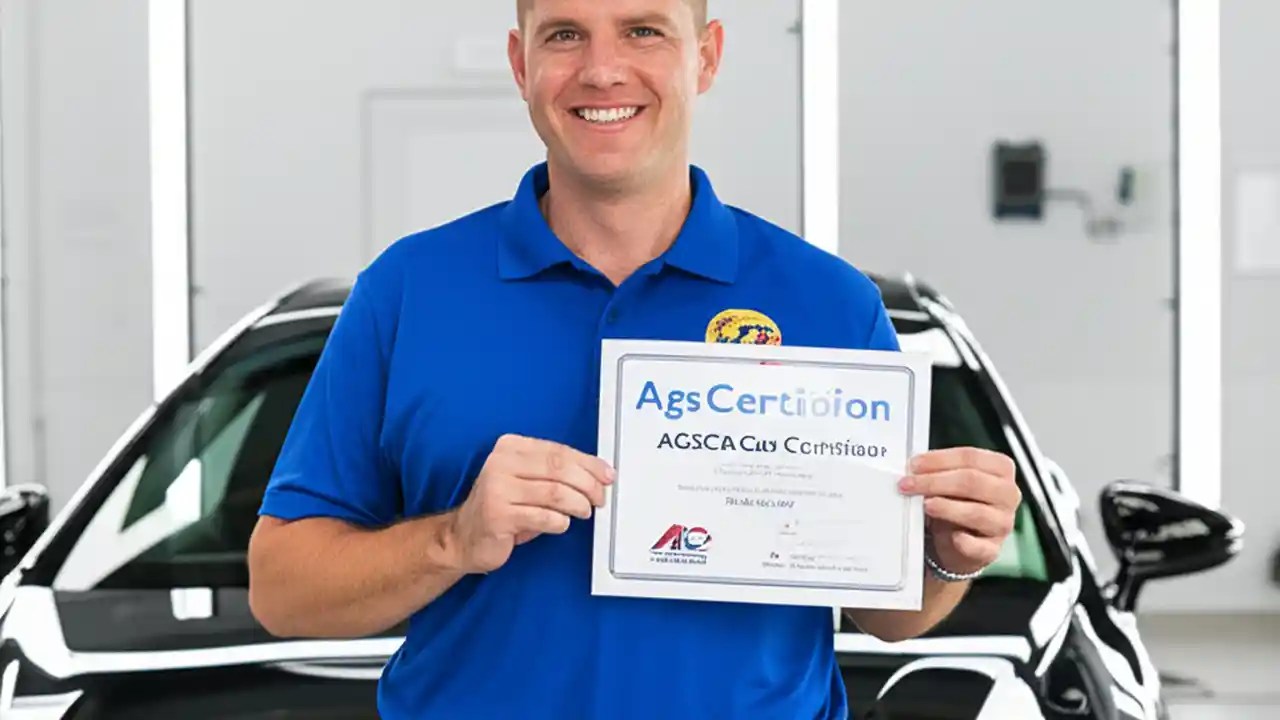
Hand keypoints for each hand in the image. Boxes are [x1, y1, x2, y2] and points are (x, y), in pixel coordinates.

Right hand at [448, 434, 614, 573]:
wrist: (462, 538)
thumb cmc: (501, 510)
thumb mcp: (526, 482)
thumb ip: (554, 473)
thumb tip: (597, 475)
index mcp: (509, 448)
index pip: (558, 451)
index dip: (588, 464)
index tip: (606, 475)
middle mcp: (500, 463)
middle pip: (559, 469)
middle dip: (588, 484)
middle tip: (599, 497)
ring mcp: (497, 489)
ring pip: (555, 493)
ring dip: (578, 505)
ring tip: (583, 511)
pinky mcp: (498, 515)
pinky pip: (544, 517)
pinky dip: (560, 522)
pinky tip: (560, 524)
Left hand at [898, 447, 1020, 576]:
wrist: (959, 540)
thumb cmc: (957, 503)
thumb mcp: (951, 481)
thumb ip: (938, 471)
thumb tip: (913, 469)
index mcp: (1000, 469)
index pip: (971, 457)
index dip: (939, 460)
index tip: (914, 465)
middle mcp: (1007, 494)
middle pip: (972, 481)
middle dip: (934, 482)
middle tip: (909, 484)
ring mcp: (1003, 523)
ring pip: (976, 512)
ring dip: (946, 507)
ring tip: (925, 505)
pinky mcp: (992, 549)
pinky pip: (979, 546)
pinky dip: (964, 542)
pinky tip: (953, 537)